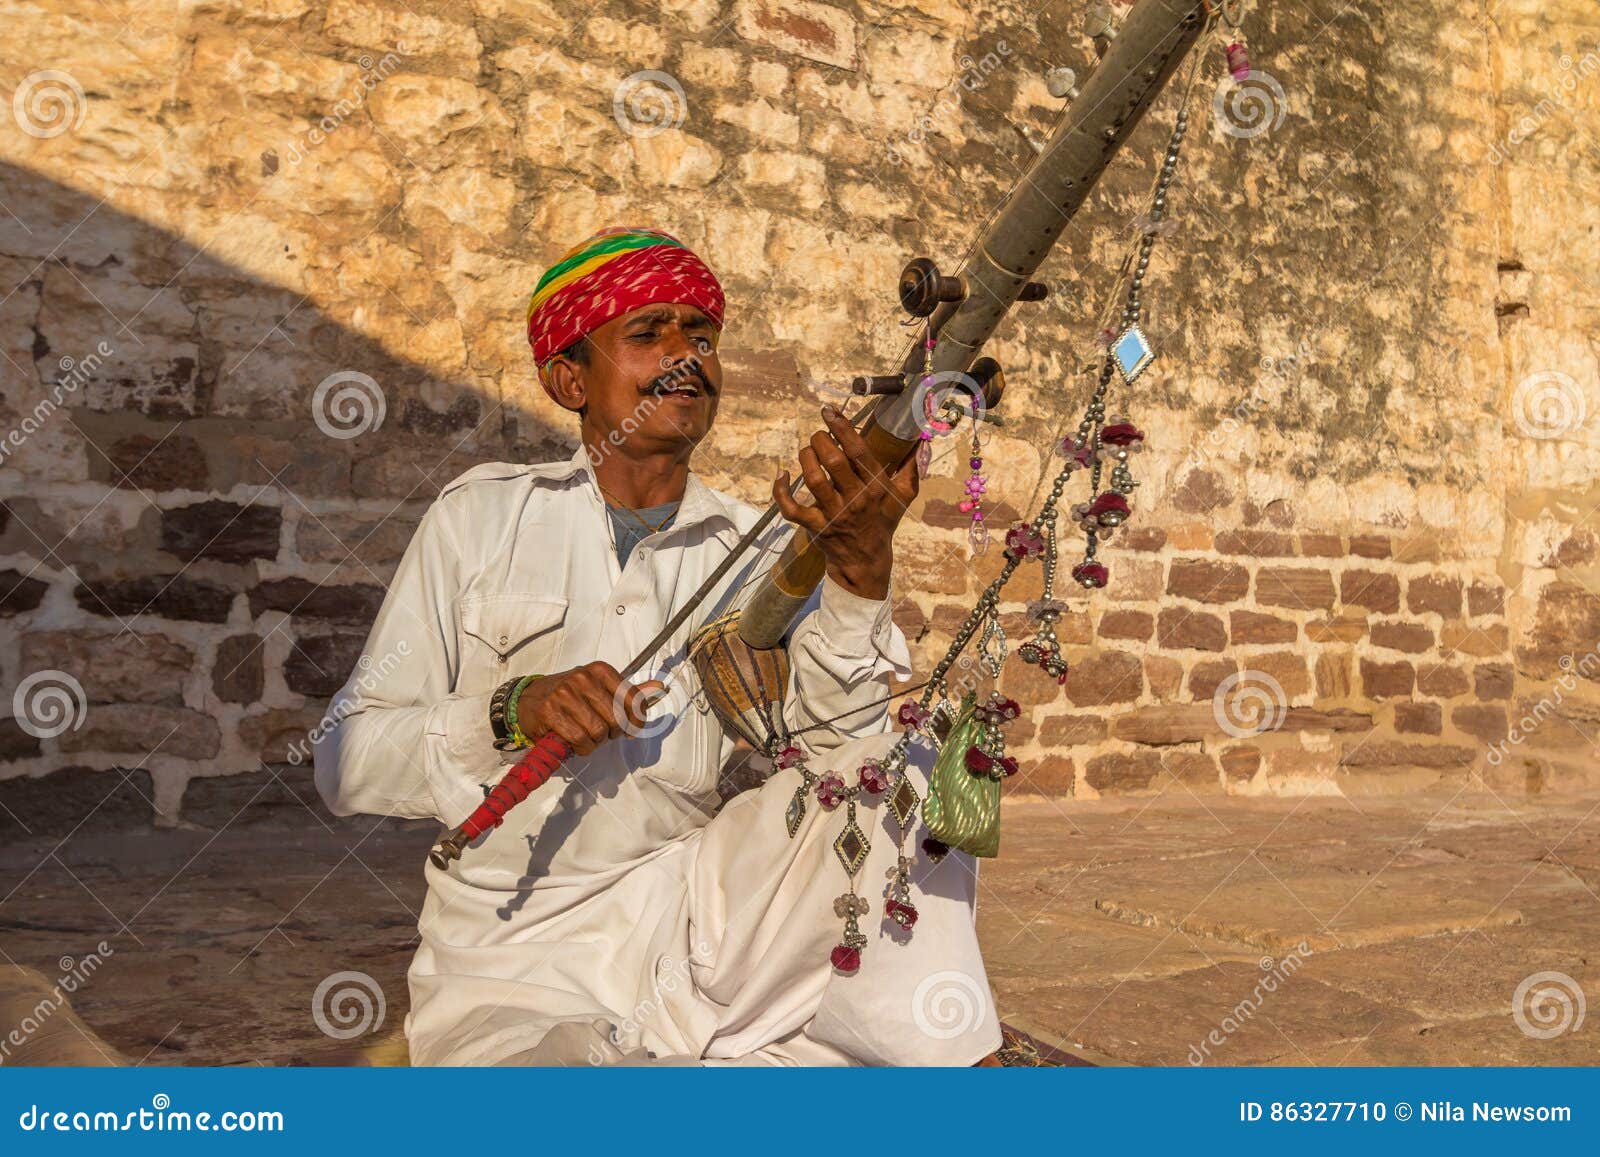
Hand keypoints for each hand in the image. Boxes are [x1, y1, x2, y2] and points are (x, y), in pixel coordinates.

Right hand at [513, 662, 663, 755]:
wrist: (528, 699)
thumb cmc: (568, 696)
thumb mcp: (599, 688)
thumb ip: (629, 693)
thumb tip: (659, 687)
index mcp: (600, 670)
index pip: (632, 700)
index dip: (635, 721)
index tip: (629, 729)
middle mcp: (583, 678)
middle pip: (615, 719)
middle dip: (612, 733)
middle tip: (601, 733)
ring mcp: (565, 693)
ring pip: (598, 731)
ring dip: (595, 742)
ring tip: (586, 736)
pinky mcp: (550, 711)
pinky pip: (579, 739)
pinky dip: (581, 747)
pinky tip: (575, 742)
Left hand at [772, 405, 919, 600]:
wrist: (865, 561)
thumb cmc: (883, 522)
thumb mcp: (903, 496)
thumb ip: (912, 467)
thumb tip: (921, 441)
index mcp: (876, 487)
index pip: (859, 452)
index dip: (842, 427)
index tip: (830, 411)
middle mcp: (855, 499)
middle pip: (834, 462)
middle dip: (821, 440)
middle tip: (819, 435)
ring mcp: (833, 514)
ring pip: (813, 480)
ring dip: (805, 458)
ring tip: (806, 450)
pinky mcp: (814, 526)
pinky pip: (791, 508)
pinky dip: (781, 490)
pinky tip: (782, 475)